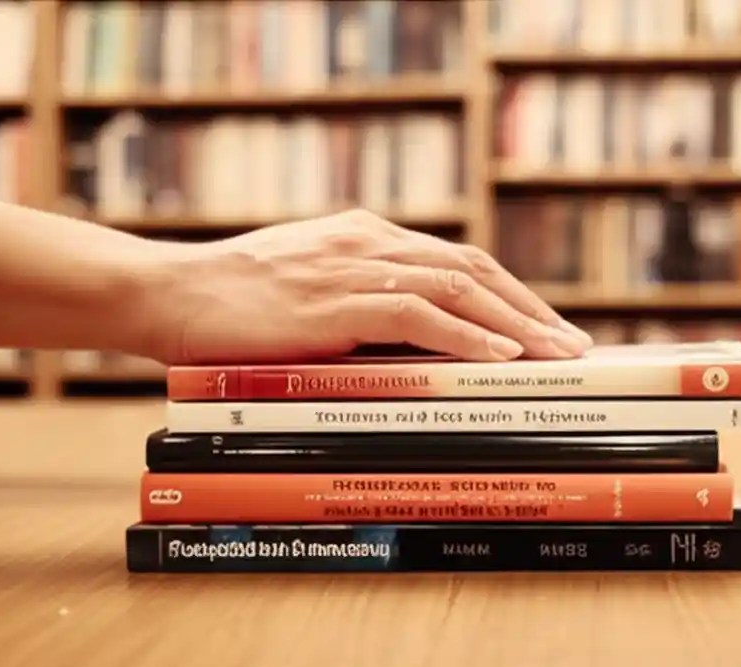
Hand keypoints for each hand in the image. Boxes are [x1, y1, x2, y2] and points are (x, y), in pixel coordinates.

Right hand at [141, 209, 593, 364]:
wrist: (167, 294)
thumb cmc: (231, 305)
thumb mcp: (308, 289)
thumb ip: (359, 302)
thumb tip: (415, 347)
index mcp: (366, 236)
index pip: (458, 260)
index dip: (511, 294)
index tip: (546, 327)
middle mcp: (369, 242)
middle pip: (474, 268)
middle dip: (531, 309)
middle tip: (573, 346)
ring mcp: (353, 267)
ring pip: (458, 287)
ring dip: (516, 324)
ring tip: (557, 355)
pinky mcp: (335, 301)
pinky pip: (419, 315)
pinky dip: (468, 335)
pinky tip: (502, 355)